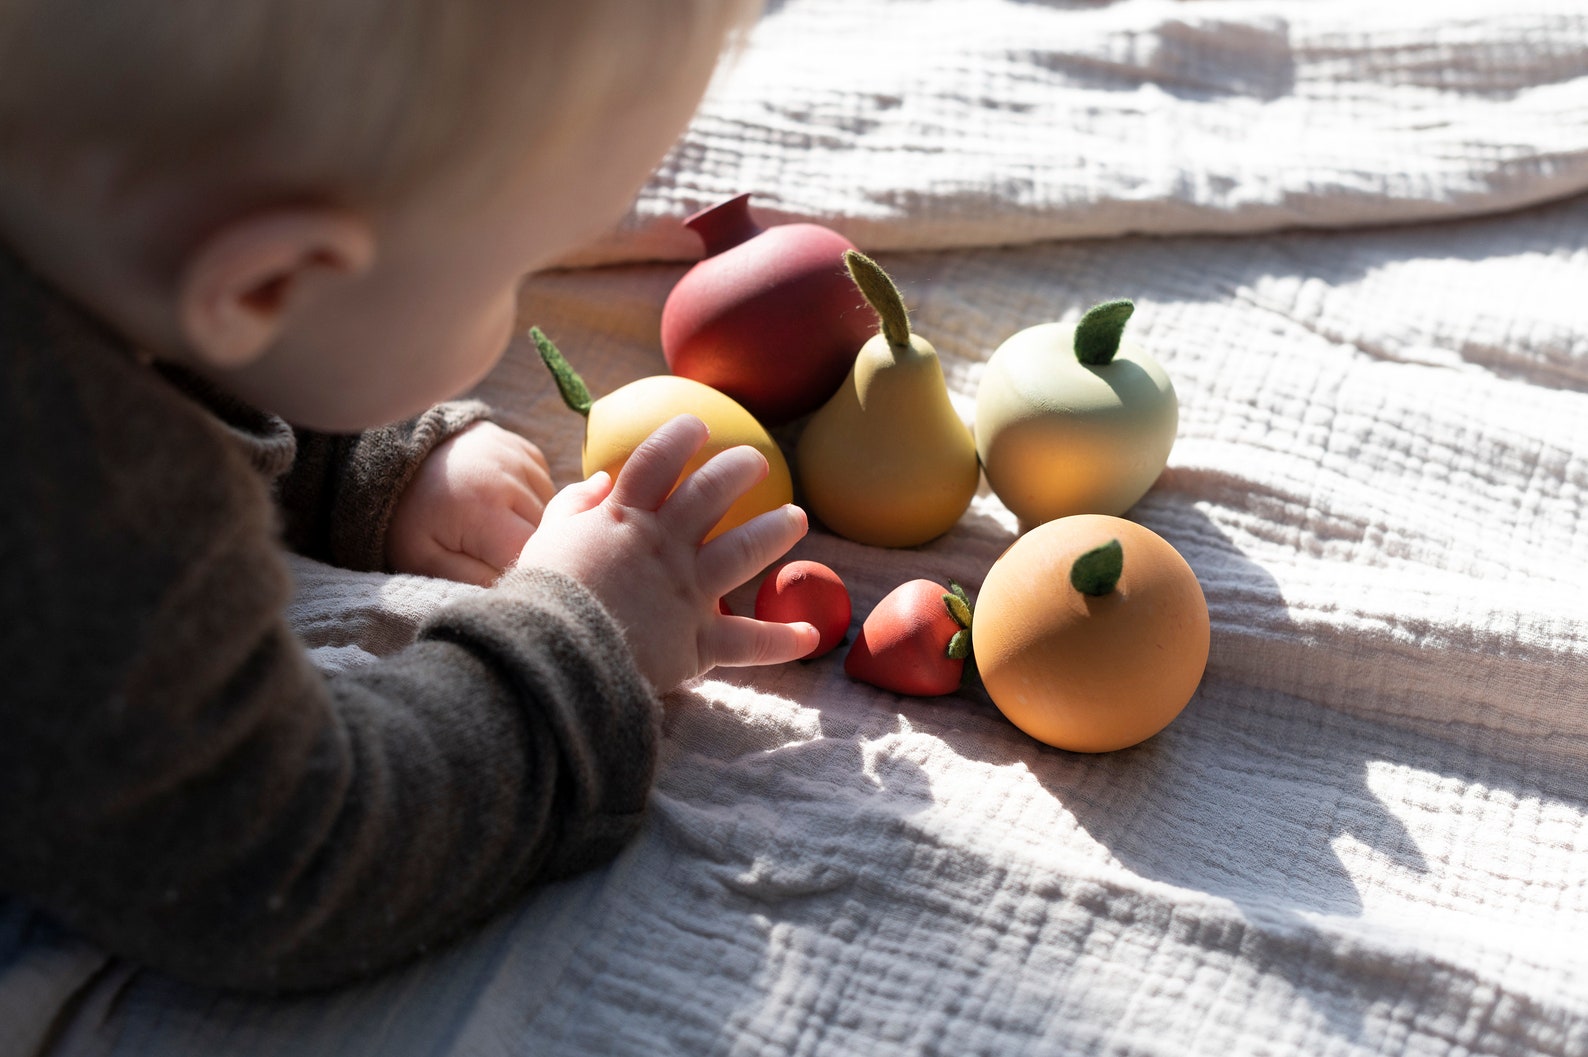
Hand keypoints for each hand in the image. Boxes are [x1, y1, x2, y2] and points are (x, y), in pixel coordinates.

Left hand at [386, 421, 555, 585]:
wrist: (397, 460)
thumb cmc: (410, 519)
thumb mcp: (423, 559)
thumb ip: (469, 579)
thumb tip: (512, 587)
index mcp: (485, 508)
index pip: (533, 555)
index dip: (522, 571)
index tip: (499, 574)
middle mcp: (510, 477)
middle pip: (548, 532)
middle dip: (526, 549)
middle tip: (491, 552)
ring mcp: (520, 458)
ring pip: (551, 510)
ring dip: (531, 526)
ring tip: (494, 527)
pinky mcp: (526, 450)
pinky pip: (547, 487)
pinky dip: (532, 503)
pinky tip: (504, 505)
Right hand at [513, 414, 820, 692]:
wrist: (550, 656)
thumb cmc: (540, 598)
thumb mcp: (545, 539)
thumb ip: (574, 506)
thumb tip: (603, 480)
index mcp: (623, 519)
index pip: (657, 460)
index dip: (680, 436)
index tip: (698, 426)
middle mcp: (663, 546)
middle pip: (711, 494)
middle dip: (739, 471)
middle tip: (758, 463)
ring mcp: (686, 592)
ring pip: (743, 552)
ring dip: (775, 532)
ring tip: (797, 518)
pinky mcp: (698, 641)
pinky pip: (749, 642)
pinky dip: (781, 640)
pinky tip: (811, 636)